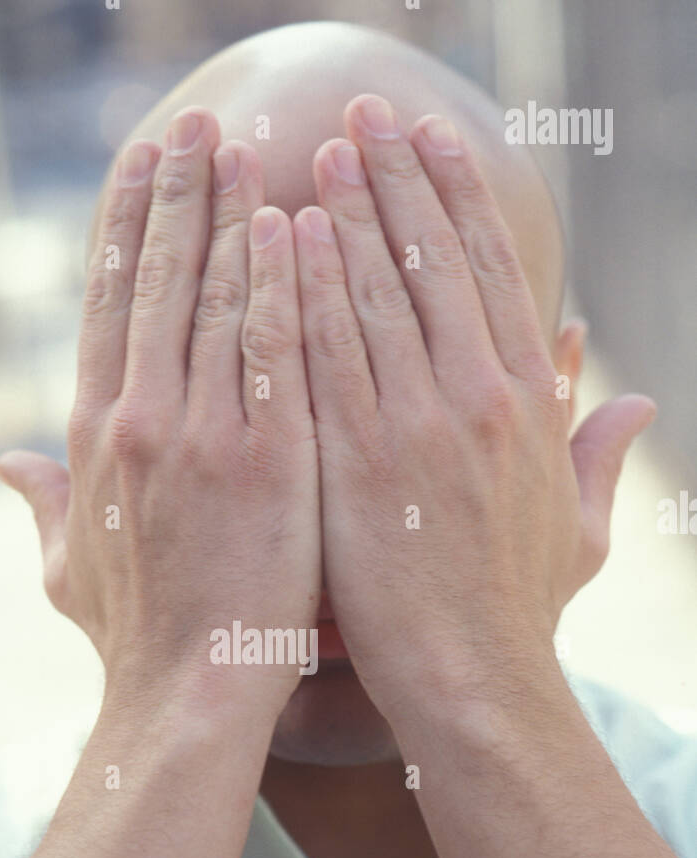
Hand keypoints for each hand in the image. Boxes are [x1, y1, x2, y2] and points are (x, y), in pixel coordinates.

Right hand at [0, 108, 318, 725]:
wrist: (190, 697)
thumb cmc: (137, 640)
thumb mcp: (69, 568)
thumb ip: (44, 505)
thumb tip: (5, 466)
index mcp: (93, 437)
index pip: (106, 307)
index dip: (125, 230)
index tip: (140, 171)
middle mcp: (139, 420)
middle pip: (157, 281)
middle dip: (177, 194)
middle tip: (197, 126)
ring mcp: (204, 435)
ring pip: (214, 297)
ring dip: (229, 214)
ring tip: (246, 150)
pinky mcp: (268, 458)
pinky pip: (273, 348)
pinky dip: (281, 282)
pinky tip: (293, 227)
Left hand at [293, 96, 654, 726]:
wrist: (472, 680)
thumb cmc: (518, 609)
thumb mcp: (579, 525)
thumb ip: (597, 450)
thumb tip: (632, 395)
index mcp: (529, 402)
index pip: (490, 274)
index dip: (458, 201)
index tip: (432, 145)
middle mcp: (477, 396)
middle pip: (433, 260)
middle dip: (397, 180)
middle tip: (363, 117)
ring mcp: (416, 422)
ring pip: (378, 291)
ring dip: (348, 212)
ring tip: (320, 153)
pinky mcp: (357, 456)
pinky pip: (327, 351)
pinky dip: (307, 288)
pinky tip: (285, 237)